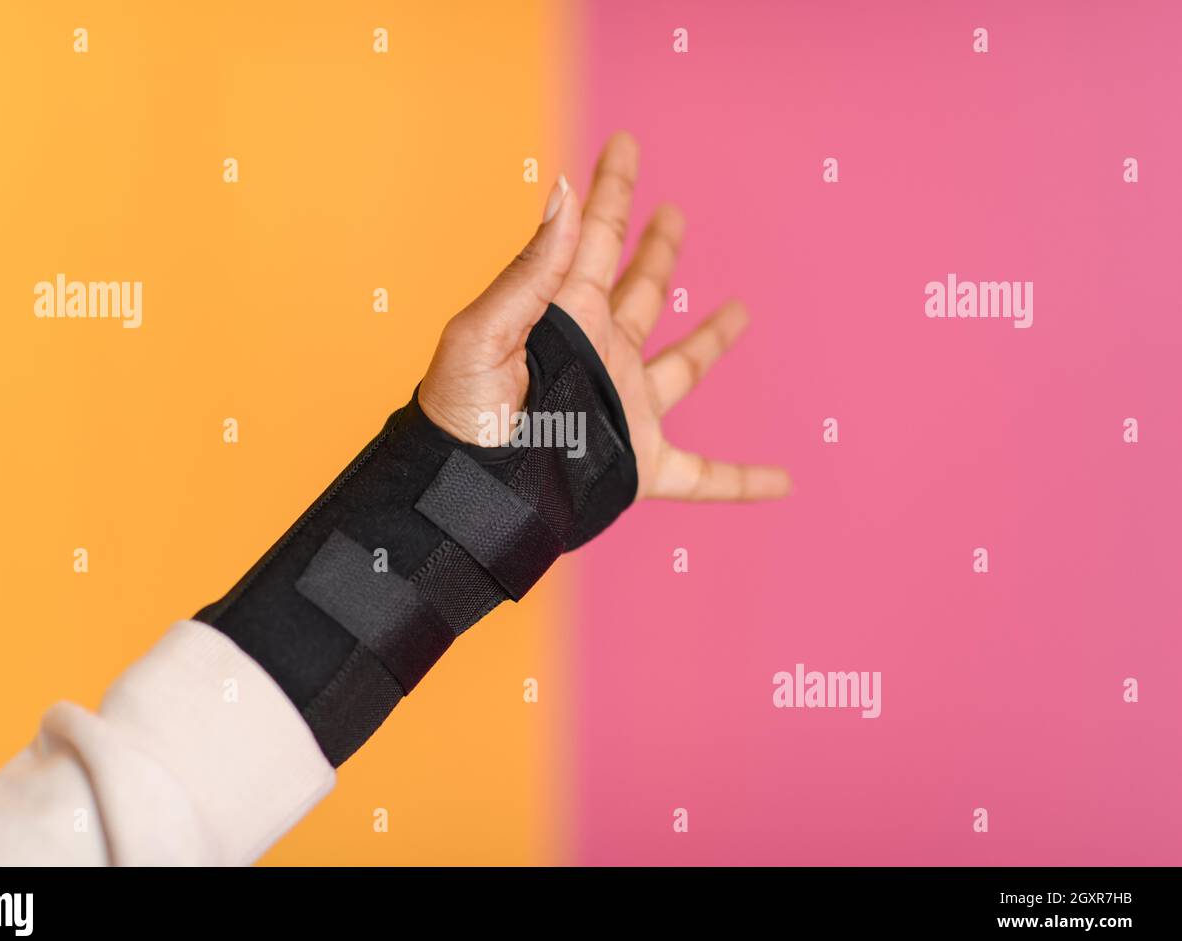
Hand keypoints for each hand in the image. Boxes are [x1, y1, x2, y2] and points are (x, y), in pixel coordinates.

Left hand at [418, 131, 790, 502]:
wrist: (464, 494)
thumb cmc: (459, 417)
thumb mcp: (484, 334)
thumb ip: (532, 272)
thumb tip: (565, 194)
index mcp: (565, 317)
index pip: (595, 239)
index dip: (612, 191)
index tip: (624, 144)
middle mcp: (601, 356)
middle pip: (642, 291)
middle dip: (658, 251)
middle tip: (673, 214)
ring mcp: (624, 407)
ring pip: (683, 367)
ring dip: (711, 340)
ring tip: (739, 311)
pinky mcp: (638, 464)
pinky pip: (705, 476)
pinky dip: (744, 481)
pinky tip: (782, 480)